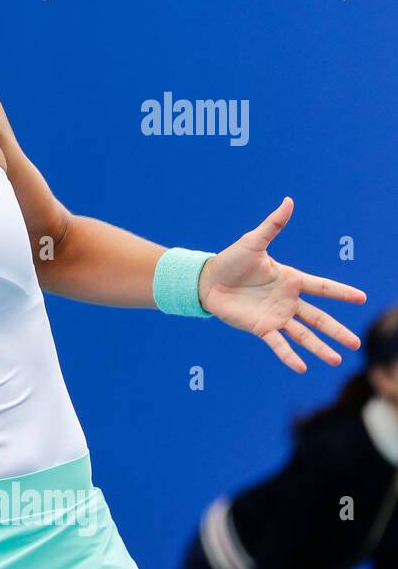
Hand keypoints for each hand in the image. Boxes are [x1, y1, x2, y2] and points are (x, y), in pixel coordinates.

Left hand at [197, 197, 366, 372]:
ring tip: (337, 360)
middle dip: (337, 330)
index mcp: (290, 279)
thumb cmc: (230, 260)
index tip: (362, 298)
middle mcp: (287, 300)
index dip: (341, 292)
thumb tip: (288, 201)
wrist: (206, 280)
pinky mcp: (260, 328)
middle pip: (319, 318)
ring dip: (320, 347)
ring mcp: (275, 316)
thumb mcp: (253, 242)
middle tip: (356, 343)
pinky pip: (278, 344)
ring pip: (303, 335)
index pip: (322, 287)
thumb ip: (273, 225)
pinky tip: (303, 368)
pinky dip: (289, 356)